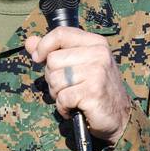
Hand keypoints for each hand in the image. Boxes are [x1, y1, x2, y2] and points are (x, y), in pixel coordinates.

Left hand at [25, 26, 131, 142]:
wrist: (119, 117)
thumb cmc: (96, 89)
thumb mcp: (78, 65)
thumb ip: (53, 51)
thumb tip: (30, 42)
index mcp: (96, 43)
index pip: (61, 33)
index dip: (43, 46)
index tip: (38, 59)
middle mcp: (99, 54)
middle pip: (53, 60)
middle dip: (53, 78)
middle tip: (68, 87)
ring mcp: (97, 72)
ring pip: (54, 79)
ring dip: (58, 94)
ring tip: (73, 98)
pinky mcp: (93, 92)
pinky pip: (62, 98)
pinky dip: (64, 107)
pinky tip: (75, 108)